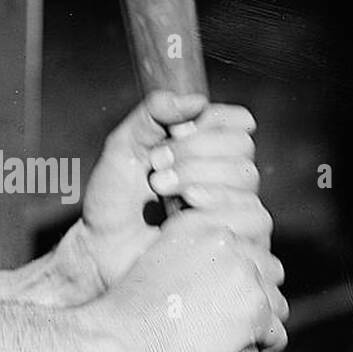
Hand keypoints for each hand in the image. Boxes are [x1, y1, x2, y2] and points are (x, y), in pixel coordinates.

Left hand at [79, 92, 271, 286]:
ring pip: (247, 180)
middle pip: (242, 148)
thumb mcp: (124, 145)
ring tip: (162, 192)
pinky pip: (251, 218)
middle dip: (195, 153)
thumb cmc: (112, 202)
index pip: (237, 123)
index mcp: (207, 150)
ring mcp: (235, 210)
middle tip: (156, 170)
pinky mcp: (238, 243)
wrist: (102, 250)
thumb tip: (196, 101)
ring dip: (199, 180)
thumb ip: (153, 113)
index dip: (209, 124)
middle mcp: (227, 177)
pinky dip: (211, 212)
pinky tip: (180, 220)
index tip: (172, 135)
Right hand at [90, 211, 287, 351]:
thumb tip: (222, 272)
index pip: (251, 227)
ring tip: (233, 340)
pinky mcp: (253, 310)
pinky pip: (278, 334)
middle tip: (229, 318)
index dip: (247, 258)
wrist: (118, 342)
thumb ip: (195, 254)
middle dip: (254, 293)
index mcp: (199, 224)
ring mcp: (243, 274)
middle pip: (268, 267)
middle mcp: (225, 241)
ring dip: (260, 322)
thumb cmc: (130, 313)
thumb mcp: (158, 260)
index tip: (233, 282)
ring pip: (275, 301)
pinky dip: (264, 349)